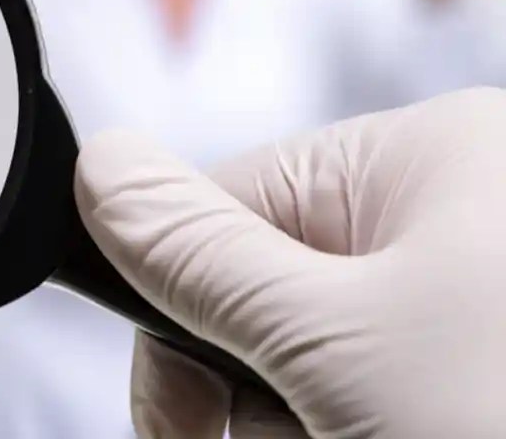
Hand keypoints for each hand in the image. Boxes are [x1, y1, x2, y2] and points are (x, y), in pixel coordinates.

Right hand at [74, 88, 505, 437]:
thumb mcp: (331, 338)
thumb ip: (198, 254)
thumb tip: (98, 169)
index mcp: (425, 157)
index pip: (224, 206)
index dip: (178, 311)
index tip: (177, 416)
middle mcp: (452, 212)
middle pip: (262, 288)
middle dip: (248, 381)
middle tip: (287, 436)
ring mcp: (469, 297)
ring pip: (307, 354)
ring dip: (293, 419)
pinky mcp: (470, 363)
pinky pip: (357, 383)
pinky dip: (341, 426)